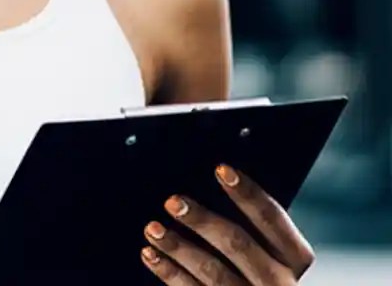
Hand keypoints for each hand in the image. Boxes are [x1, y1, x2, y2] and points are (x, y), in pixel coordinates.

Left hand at [140, 164, 315, 284]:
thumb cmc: (260, 272)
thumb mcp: (270, 252)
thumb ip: (249, 228)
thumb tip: (206, 188)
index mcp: (294, 258)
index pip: (272, 220)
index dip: (248, 193)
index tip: (221, 169)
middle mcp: (278, 282)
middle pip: (238, 245)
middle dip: (203, 221)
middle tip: (173, 202)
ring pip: (212, 272)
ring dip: (178, 247)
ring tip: (153, 228)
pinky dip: (168, 272)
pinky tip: (150, 254)